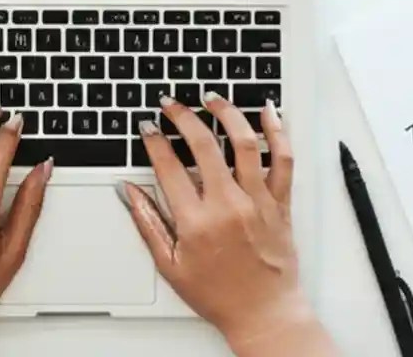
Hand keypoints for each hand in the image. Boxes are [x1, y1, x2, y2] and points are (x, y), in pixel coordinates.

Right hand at [119, 94, 335, 356]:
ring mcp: (257, 201)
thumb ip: (147, 223)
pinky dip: (278, 132)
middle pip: (204, 145)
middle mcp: (228, 206)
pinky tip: (269, 112)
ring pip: (245, 143)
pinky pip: (283, 160)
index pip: (169, 167)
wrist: (264, 313)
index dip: (155, 141)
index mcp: (196, 222)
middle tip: (172, 104)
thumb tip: (129, 192)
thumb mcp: (169, 265)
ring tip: (213, 99)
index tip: (148, 127)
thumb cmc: (218, 295)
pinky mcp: (280, 203)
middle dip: (183, 117)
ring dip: (227, 114)